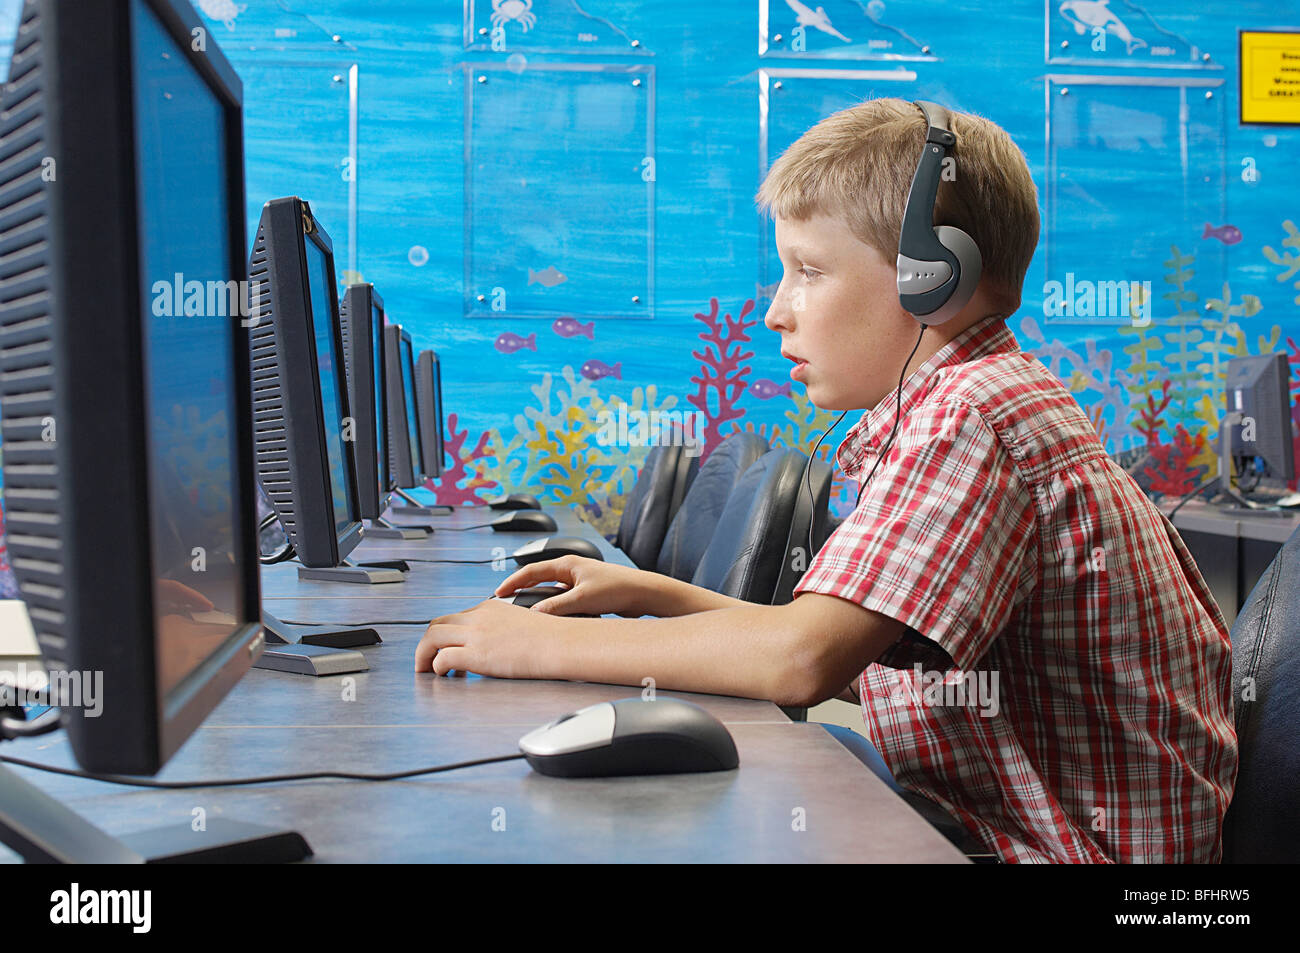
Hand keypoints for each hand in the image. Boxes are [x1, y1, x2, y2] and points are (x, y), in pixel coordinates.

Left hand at [415, 598, 567, 676]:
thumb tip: (500, 646)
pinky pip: (442, 659)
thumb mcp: (524, 623)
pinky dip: (438, 669)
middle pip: (437, 624)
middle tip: (428, 660)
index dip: (448, 636)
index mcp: (491, 608)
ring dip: (424, 655)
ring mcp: (476, 634)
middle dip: (427, 643)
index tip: (450, 650)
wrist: (564, 643)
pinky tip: (447, 677)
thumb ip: (505, 629)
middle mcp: (479, 617)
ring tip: (427, 671)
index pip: (456, 617)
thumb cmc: (553, 638)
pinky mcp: (477, 654)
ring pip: (431, 638)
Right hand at [493, 556, 654, 617]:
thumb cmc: (617, 589)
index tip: (498, 593)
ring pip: (550, 591)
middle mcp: (571, 570)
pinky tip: (549, 620)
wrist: (643, 593)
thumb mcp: (583, 599)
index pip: (531, 570)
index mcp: (568, 564)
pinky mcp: (586, 593)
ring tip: (522, 613)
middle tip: (505, 603)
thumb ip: (556, 607)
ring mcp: (578, 581)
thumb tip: (535, 614)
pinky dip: (552, 608)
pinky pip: (562, 600)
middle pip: (538, 579)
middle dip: (520, 590)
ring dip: (537, 601)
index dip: (512, 582)